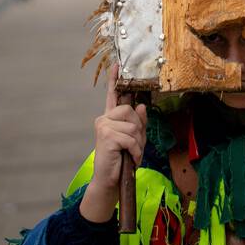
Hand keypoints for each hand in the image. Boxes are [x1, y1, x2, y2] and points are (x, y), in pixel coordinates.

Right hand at [80, 66, 146, 223]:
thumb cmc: (121, 160)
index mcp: (110, 118)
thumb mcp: (135, 140)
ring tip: (132, 154)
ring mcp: (103, 126)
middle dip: (138, 129)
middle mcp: (104, 119)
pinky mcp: (106, 136)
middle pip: (130, 110)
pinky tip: (129, 157)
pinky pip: (130, 138)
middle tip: (134, 146)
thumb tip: (141, 106)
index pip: (112, 95)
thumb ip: (138, 123)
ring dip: (137, 143)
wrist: (110, 180)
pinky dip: (135, 150)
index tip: (116, 64)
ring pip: (132, 126)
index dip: (114, 79)